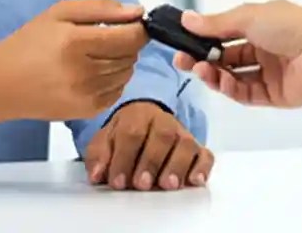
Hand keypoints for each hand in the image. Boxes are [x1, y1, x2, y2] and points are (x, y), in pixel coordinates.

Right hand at [0, 0, 148, 120]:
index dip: (139, 29)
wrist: (3, 83)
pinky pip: (117, 92)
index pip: (129, 38)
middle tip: (107, 37)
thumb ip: (101, 8)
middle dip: (127, 44)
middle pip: (131, 56)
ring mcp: (87, 96)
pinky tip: (93, 73)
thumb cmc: (31, 42)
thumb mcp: (60, 12)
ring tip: (97, 55)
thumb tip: (138, 11)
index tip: (134, 23)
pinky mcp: (87, 112)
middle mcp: (84, 72)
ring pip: (126, 74)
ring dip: (121, 62)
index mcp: (76, 43)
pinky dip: (113, 80)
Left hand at [84, 102, 212, 190]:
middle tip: (142, 184)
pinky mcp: (197, 148)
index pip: (131, 134)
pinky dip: (202, 167)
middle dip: (151, 162)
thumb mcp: (106, 140)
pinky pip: (205, 154)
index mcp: (136, 116)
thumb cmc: (125, 134)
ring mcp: (182, 134)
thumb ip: (100, 156)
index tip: (118, 181)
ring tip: (168, 184)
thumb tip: (96, 175)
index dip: (124, 158)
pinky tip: (194, 180)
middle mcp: (163, 122)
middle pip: (161, 137)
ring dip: (177, 165)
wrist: (146, 118)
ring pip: (185, 144)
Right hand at [173, 0, 301, 108]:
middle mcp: (264, 49)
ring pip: (233, 77)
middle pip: (226, 57)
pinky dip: (229, 88)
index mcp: (261, 25)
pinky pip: (246, 93)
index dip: (204, 38)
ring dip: (214, 74)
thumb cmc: (291, 26)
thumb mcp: (247, 18)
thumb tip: (187, 19)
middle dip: (204, 59)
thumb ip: (215, 24)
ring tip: (200, 69)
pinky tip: (219, 80)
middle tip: (183, 60)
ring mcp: (269, 73)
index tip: (183, 41)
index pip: (225, 34)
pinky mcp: (274, 95)